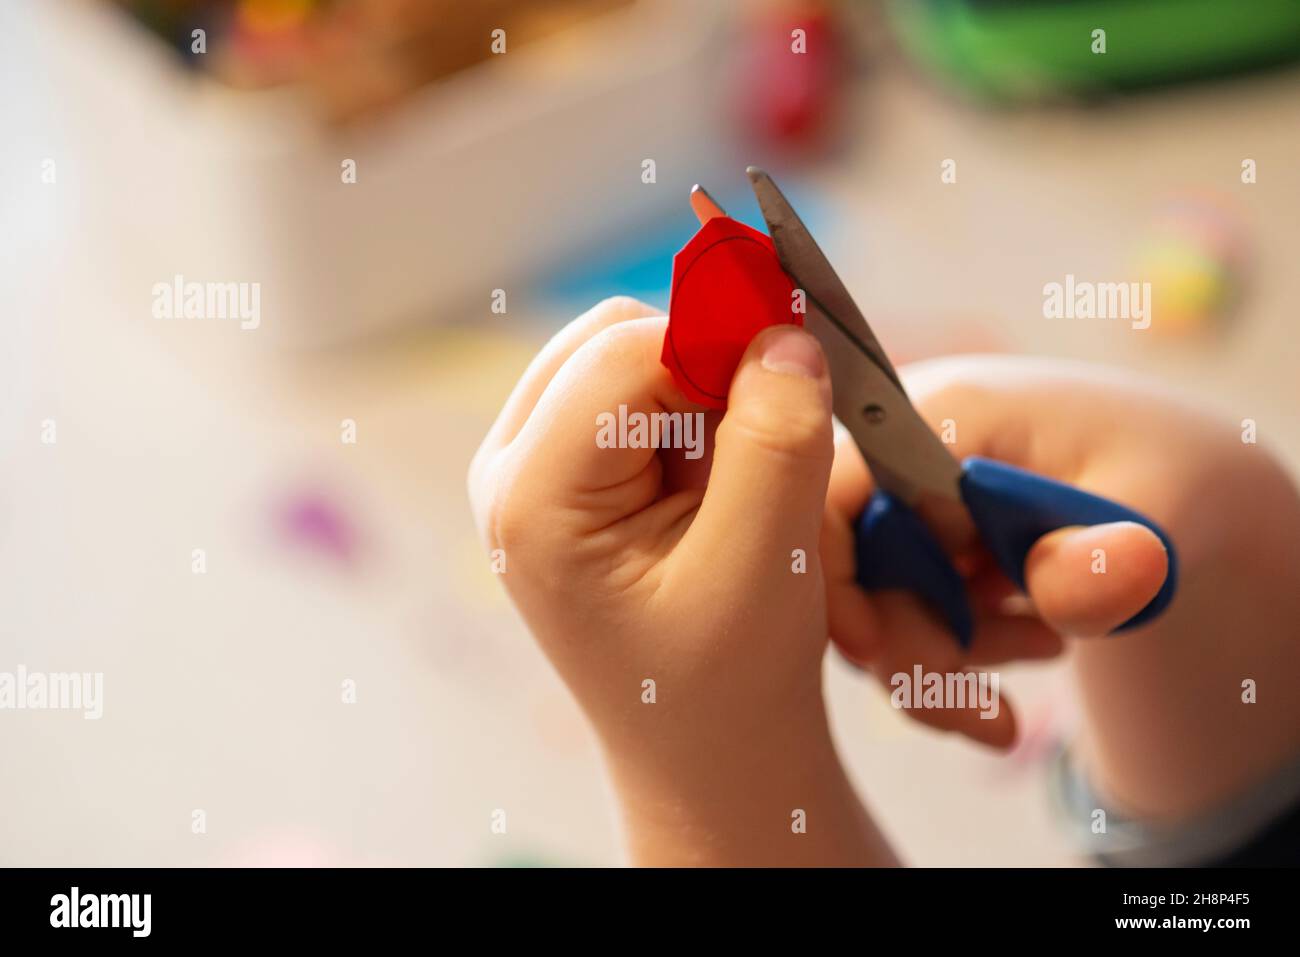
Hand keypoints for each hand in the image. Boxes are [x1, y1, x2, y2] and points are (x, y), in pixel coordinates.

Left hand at [468, 297, 892, 864]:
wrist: (705, 751)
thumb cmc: (728, 682)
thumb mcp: (765, 564)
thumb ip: (776, 441)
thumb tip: (785, 334)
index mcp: (534, 500)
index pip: (624, 356)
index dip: (719, 345)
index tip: (798, 375)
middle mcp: (509, 471)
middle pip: (616, 339)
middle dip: (704, 376)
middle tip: (756, 460)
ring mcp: (530, 468)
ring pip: (630, 355)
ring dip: (701, 399)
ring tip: (729, 493)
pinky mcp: (565, 470)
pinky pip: (637, 391)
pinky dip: (693, 419)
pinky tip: (711, 493)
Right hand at [824, 355, 1299, 816]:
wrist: (1184, 483)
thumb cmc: (1166, 475)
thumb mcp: (1156, 516)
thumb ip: (1098, 568)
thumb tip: (1056, 599)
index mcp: (945, 414)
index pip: (832, 488)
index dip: (832, 572)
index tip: (874, 650)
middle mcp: (904, 448)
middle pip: (847, 559)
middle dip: (911, 645)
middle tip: (994, 707)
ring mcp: (905, 494)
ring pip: (872, 598)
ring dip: (944, 656)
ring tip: (1047, 645)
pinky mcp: (914, 535)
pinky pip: (901, 610)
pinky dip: (953, 653)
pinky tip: (1031, 642)